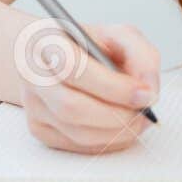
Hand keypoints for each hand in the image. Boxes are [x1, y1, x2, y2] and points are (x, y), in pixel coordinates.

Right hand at [19, 22, 160, 153]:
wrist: (54, 56)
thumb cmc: (88, 45)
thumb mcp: (118, 35)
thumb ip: (140, 56)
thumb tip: (149, 90)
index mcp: (46, 42)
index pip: (75, 70)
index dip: (113, 87)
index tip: (145, 94)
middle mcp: (32, 75)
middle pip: (73, 108)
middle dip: (118, 116)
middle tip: (145, 113)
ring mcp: (33, 106)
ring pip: (77, 133)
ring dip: (116, 132)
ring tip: (137, 120)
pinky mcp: (39, 129)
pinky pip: (77, 146)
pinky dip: (107, 141)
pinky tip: (120, 128)